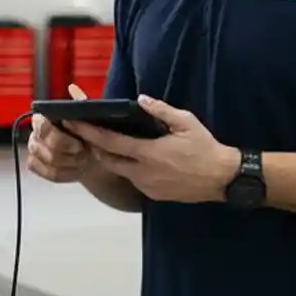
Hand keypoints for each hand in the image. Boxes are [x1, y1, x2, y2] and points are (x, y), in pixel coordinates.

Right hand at [26, 84, 92, 182]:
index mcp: (44, 118)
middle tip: (83, 152)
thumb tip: (73, 88)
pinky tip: (74, 169)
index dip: (59, 137)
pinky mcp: (36, 166)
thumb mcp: (88, 117)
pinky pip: (47, 173)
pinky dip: (64, 174)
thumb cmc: (87, 134)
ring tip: (82, 159)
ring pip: (48, 162)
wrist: (91, 156)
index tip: (78, 143)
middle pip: (45, 148)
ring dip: (70, 164)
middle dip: (68, 153)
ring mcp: (34, 151)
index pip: (41, 126)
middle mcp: (34, 133)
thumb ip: (80, 103)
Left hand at [66, 94, 239, 203]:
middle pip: (107, 159)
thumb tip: (140, 99)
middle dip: (94, 146)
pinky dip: (128, 169)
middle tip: (85, 132)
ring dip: (111, 158)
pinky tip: (133, 159)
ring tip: (108, 143)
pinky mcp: (153, 195)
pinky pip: (133, 180)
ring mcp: (147, 186)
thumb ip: (160, 110)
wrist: (222, 178)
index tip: (73, 123)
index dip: (88, 132)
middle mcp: (143, 172)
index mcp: (148, 153)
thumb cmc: (205, 148)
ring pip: (119, 171)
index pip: (109, 142)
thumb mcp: (186, 122)